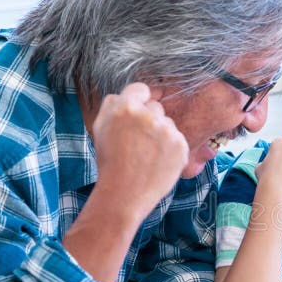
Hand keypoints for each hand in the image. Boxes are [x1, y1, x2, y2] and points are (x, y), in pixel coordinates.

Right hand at [92, 82, 188, 219]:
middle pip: (155, 107)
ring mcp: (168, 131)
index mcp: (125, 108)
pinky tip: (158, 161)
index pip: (140, 88)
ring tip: (147, 154)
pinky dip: (170, 148)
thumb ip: (112, 106)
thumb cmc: (110, 162)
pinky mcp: (181, 146)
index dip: (138, 99)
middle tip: (138, 140)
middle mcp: (149, 116)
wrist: (125, 193)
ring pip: (167, 124)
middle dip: (149, 120)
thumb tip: (124, 95)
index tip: (137, 111)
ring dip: (161, 134)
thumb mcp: (100, 128)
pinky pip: (177, 139)